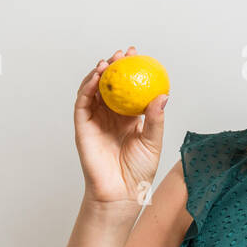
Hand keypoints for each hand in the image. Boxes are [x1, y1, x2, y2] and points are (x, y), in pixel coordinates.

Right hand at [74, 45, 167, 204]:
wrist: (121, 192)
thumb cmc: (140, 171)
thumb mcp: (153, 141)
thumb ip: (155, 118)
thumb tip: (163, 95)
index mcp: (128, 118)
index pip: (129, 89)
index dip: (131, 72)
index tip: (138, 56)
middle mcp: (111, 116)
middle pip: (110, 86)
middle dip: (114, 67)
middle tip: (122, 54)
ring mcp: (95, 120)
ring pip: (94, 91)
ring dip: (98, 74)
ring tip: (108, 62)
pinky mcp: (83, 127)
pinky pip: (83, 103)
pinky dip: (86, 88)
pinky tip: (95, 77)